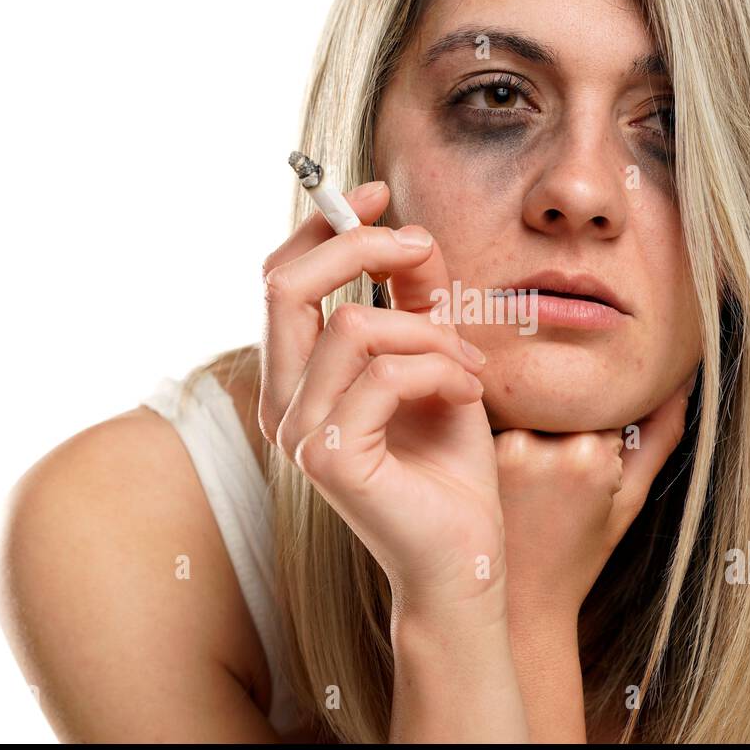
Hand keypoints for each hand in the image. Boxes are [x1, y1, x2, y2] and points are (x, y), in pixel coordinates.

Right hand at [259, 180, 503, 623]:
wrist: (465, 554)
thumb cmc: (450, 469)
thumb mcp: (438, 364)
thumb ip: (418, 304)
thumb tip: (413, 238)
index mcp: (299, 376)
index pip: (280, 278)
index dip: (324, 225)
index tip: (380, 194)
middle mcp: (282, 401)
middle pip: (286, 284)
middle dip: (361, 248)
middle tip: (424, 249)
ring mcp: (296, 432)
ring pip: (352, 326)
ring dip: (430, 333)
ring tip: (468, 369)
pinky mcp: (327, 457)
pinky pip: (385, 374)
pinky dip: (440, 371)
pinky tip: (465, 397)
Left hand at [494, 372, 694, 624]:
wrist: (518, 605)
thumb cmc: (578, 555)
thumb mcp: (630, 500)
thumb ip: (660, 434)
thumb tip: (683, 376)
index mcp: (592, 456)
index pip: (607, 397)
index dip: (608, 416)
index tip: (602, 446)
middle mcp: (545, 445)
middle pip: (567, 396)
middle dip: (572, 415)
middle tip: (562, 468)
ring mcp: (503, 448)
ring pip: (533, 403)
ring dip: (539, 419)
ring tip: (535, 474)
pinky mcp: (477, 455)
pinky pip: (503, 418)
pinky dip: (510, 429)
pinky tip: (511, 474)